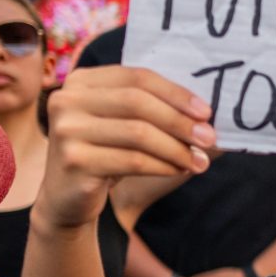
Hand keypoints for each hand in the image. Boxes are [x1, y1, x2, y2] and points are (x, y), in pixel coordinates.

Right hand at [39, 65, 214, 231]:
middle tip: (209, 138)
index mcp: (81, 80)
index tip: (206, 112)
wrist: (68, 200)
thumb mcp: (127, 127)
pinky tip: (179, 170)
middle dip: (180, 121)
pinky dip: (163, 166)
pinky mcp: (74, 162)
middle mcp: (67, 100)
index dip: (175, 93)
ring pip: (138, 133)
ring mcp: (66, 130)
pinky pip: (132, 161)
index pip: (137, 77)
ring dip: (176, 148)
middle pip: (137, 102)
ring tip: (199, 161)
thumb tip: (209, 115)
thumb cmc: (106, 156)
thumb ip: (157, 111)